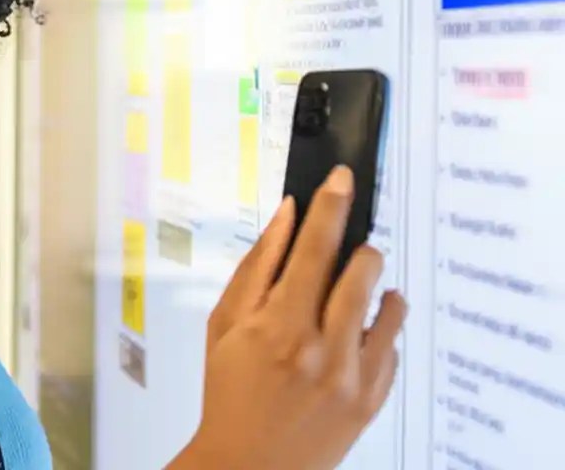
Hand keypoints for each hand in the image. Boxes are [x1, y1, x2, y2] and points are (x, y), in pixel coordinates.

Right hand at [168, 166, 406, 469]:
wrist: (247, 465)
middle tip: (345, 254)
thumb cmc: (228, 393)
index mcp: (278, 326)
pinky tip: (354, 336)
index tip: (343, 179)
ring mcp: (354, 378)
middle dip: (356, 250)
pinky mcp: (374, 400)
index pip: (314, 247)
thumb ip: (255, 268)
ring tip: (353, 295)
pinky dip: (380, 330)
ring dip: (374, 286)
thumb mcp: (225, 326)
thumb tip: (284, 216)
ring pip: (387, 305)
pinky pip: (394, 347)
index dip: (331, 205)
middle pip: (360, 270)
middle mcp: (322, 350)